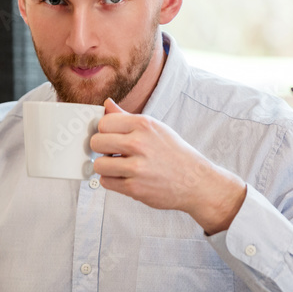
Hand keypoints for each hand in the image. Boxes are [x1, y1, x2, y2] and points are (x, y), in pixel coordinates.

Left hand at [90, 99, 246, 234]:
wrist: (196, 182)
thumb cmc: (174, 154)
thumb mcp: (155, 129)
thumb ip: (126, 117)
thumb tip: (106, 104)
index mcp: (144, 124)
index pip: (103, 122)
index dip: (105, 131)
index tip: (112, 138)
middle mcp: (139, 143)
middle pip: (96, 142)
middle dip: (102, 149)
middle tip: (113, 153)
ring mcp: (137, 167)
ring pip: (99, 165)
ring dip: (106, 168)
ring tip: (120, 167)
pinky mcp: (135, 188)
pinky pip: (106, 182)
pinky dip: (113, 181)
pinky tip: (126, 178)